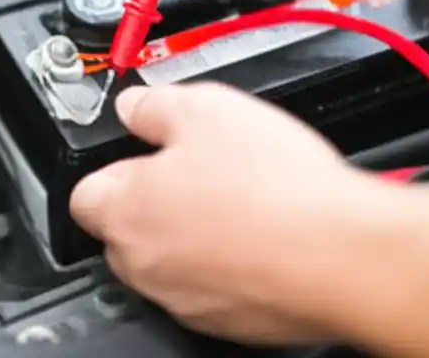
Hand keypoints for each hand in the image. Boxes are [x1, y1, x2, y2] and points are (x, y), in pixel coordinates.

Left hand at [70, 84, 388, 343]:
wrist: (343, 256)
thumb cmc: (276, 189)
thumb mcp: (205, 108)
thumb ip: (154, 106)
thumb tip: (133, 106)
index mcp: (124, 211)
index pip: (85, 193)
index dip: (114, 167)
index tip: (143, 153)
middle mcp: (144, 265)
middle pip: (126, 231)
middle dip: (155, 202)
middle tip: (200, 172)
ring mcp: (184, 299)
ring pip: (171, 260)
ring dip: (194, 234)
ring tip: (242, 202)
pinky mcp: (227, 323)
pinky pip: (214, 288)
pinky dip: (231, 265)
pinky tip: (265, 236)